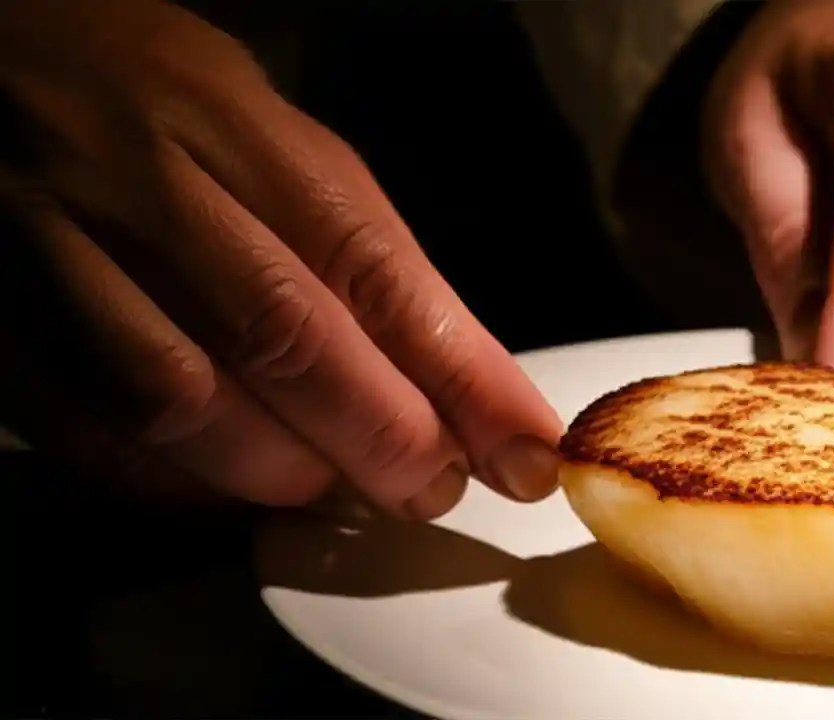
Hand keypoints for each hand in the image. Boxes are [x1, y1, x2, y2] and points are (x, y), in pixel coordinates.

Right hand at [0, 0, 561, 517]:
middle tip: (437, 486)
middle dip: (385, 439)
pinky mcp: (1, 319)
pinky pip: (93, 431)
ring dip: (287, 471)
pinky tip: (237, 484)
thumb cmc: (161, 102)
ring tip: (342, 487)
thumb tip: (456, 382)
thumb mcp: (275, 138)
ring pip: (184, 400)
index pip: (374, 267)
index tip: (525, 449)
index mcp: (233, 124)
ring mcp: (51, 248)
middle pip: (286, 339)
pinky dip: (183, 482)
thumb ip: (359, 249)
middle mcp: (141, 181)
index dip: (462, 378)